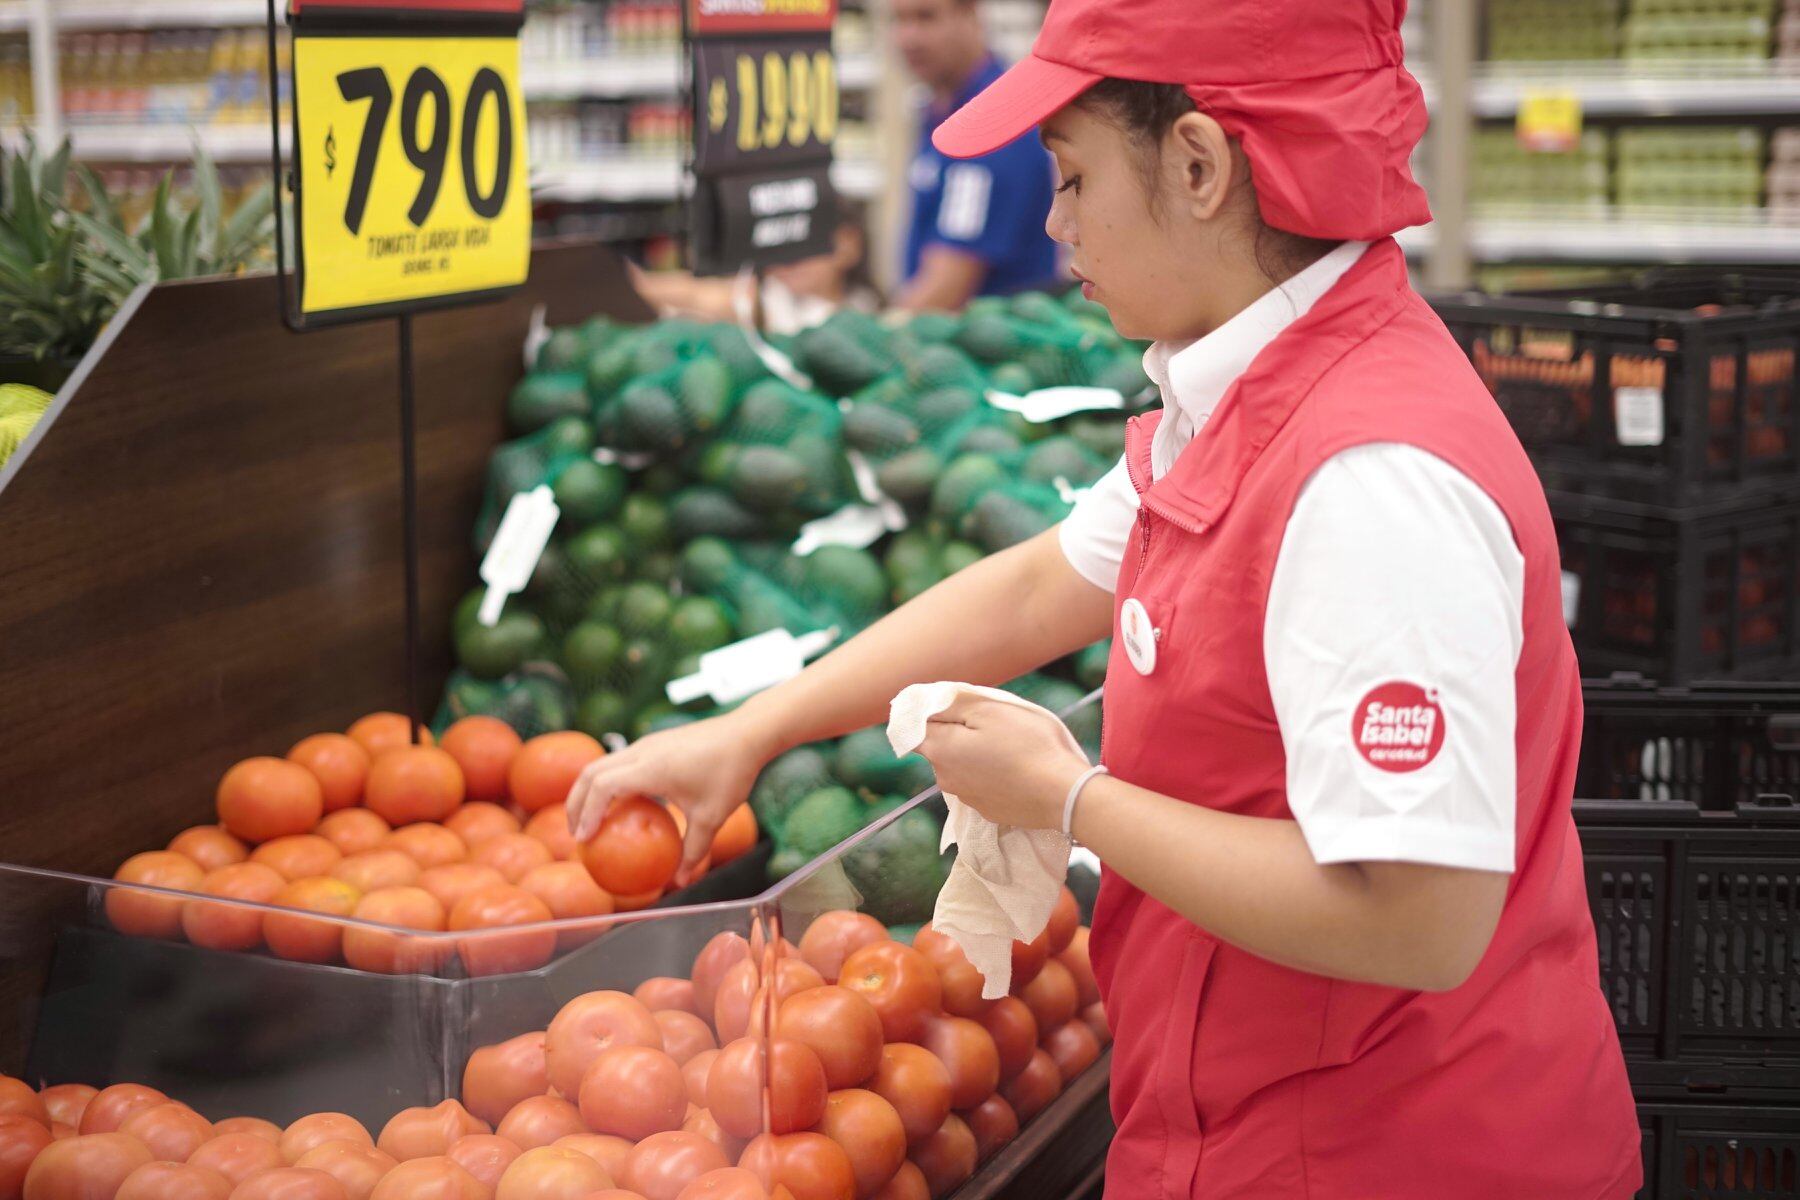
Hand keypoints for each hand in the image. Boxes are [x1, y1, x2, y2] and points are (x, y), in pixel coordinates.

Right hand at [566, 709, 776, 884]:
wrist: (747, 732)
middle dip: (576, 802)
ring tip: (590, 820)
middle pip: (591, 772)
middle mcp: (642, 751)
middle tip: (576, 833)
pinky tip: (620, 805)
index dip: (586, 812)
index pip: (603, 787)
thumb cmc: (730, 773)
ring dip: (589, 790)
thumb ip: (693, 850)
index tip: (583, 839)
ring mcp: (647, 743)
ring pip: (603, 763)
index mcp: (651, 767)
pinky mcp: (654, 742)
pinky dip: (609, 782)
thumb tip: (680, 881)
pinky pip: (620, 762)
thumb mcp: (712, 817)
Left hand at [914, 693, 1090, 830]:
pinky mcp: (988, 810)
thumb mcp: (989, 710)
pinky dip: (991, 773)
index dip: (928, 711)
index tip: (952, 703)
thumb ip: (950, 704)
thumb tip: (923, 701)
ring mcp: (966, 798)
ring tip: (1010, 745)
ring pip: (962, 765)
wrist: (1064, 795)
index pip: (913, 727)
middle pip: (940, 746)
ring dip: (976, 752)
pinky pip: (981, 783)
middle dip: (958, 731)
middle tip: (992, 721)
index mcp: (940, 750)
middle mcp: (945, 778)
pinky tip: (1016, 768)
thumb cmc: (1029, 745)